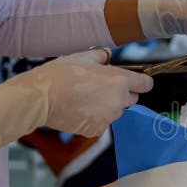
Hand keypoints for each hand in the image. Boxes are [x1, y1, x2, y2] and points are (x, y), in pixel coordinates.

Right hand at [0, 49, 153, 145]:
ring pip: (116, 111)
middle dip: (122, 93)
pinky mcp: (97, 129)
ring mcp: (108, 117)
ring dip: (108, 106)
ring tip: (85, 97)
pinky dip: (94, 117)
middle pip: (132, 99)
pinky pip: (102, 122)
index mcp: (119, 80)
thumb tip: (108, 57)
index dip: (141, 81)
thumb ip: (102, 57)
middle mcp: (118, 101)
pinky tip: (79, 108)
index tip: (135, 80)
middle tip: (100, 86)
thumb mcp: (83, 57)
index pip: (146, 84)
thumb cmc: (60, 74)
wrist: (40, 98)